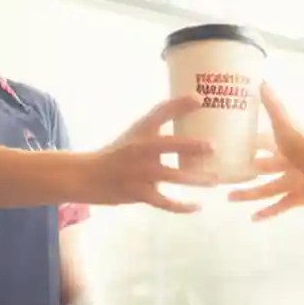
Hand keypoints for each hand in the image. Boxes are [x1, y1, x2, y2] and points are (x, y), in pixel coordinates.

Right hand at [83, 95, 216, 213]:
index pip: (161, 111)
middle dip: (192, 146)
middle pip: (170, 145)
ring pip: (173, 176)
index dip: (180, 104)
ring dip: (196, 179)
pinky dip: (181, 206)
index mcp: (141, 130)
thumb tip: (193, 115)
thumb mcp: (137, 133)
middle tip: (213, 147)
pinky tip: (197, 205)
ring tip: (215, 180)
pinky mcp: (139, 193)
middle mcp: (141, 149)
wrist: (88, 176)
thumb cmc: (119, 152)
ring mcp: (141, 172)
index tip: (200, 98)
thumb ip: (160, 126)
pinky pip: (165, 202)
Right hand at [230, 83, 303, 219]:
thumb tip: (260, 80)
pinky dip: (267, 213)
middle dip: (245, 168)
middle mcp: (286, 161)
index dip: (248, 138)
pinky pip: (278, 206)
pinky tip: (252, 219)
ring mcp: (290, 180)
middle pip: (261, 165)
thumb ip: (273, 105)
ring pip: (265, 188)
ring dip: (248, 193)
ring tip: (228, 197)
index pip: (262, 139)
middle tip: (224, 172)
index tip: (229, 139)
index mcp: (284, 142)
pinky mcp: (295, 197)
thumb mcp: (285, 124)